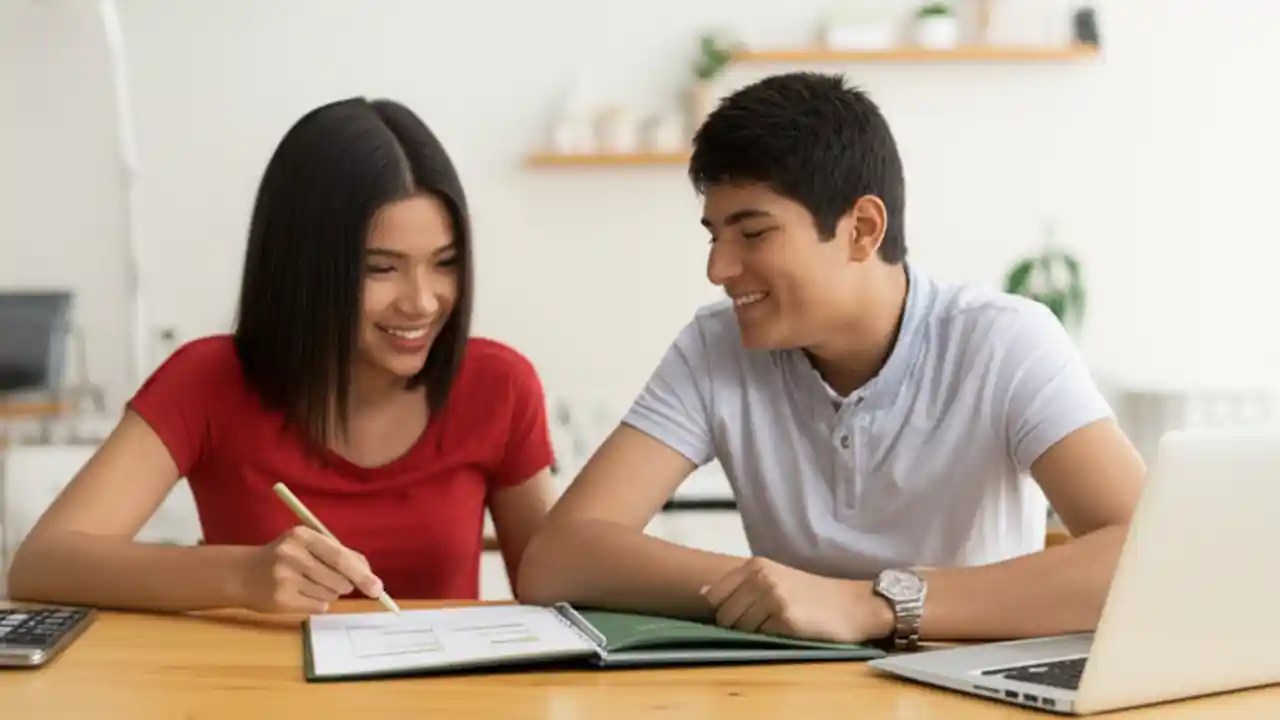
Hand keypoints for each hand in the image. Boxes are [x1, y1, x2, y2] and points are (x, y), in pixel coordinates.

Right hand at [235, 526, 384, 612]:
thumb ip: (340, 553)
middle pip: (339, 579)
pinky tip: (301, 594)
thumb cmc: (285, 557)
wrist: (243, 573)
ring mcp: (284, 578)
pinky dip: (317, 603)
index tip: (378, 589)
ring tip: (310, 583)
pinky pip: (318, 606)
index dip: (362, 574)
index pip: (340, 557)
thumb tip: (370, 574)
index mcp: (302, 535)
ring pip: (330, 595)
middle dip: (346, 584)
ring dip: (330, 593)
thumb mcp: (308, 545)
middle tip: (337, 582)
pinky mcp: (280, 600)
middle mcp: (292, 554)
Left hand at [701, 557, 893, 643]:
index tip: (741, 614)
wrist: (853, 605)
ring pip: (740, 630)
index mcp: (755, 565)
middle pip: (724, 616)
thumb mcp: (774, 577)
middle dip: (738, 626)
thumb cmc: (812, 594)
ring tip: (778, 624)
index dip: (723, 611)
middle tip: (766, 622)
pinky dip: (771, 639)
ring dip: (755, 634)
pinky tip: (789, 630)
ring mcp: (773, 598)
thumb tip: (702, 593)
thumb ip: (739, 584)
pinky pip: (760, 638)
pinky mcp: (785, 620)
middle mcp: (761, 578)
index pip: (714, 596)